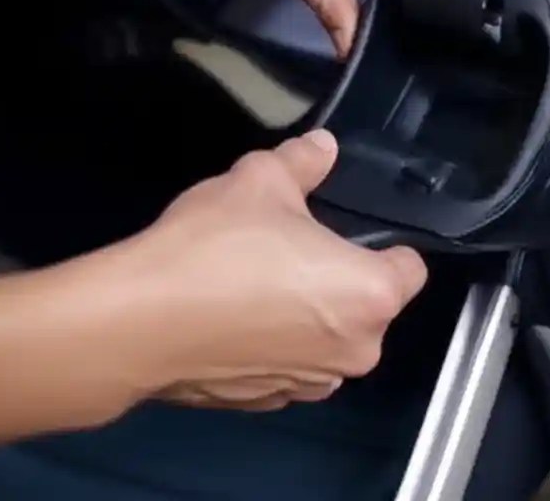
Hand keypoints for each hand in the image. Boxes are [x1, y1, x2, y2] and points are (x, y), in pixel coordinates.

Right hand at [94, 129, 426, 411]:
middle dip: (337, 280)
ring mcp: (310, 385)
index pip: (409, 268)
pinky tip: (228, 320)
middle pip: (367, 307)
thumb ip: (303, 162)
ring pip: (326, 339)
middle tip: (287, 250)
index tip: (345, 233)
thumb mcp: (260, 181)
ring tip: (251, 284)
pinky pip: (286, 365)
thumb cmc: (216, 248)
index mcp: (372, 295)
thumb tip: (324, 146)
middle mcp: (356, 351)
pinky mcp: (266, 404)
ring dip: (304, 317)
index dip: (383, 246)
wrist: (139, 323)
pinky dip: (269, 346)